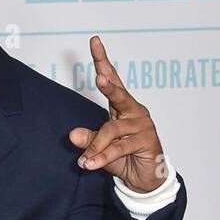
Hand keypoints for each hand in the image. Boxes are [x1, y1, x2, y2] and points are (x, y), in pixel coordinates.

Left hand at [67, 35, 167, 192]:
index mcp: (121, 105)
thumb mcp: (98, 147)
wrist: (144, 179)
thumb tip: (72, 134)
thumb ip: (87, 139)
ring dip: (95, 147)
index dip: (103, 59)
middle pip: (119, 94)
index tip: (95, 40)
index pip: (112, 78)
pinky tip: (90, 164)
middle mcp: (133, 110)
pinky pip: (118, 147)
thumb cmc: (121, 157)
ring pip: (111, 130)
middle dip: (109, 86)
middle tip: (99, 77)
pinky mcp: (147, 140)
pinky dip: (101, 157)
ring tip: (84, 162)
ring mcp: (142, 124)